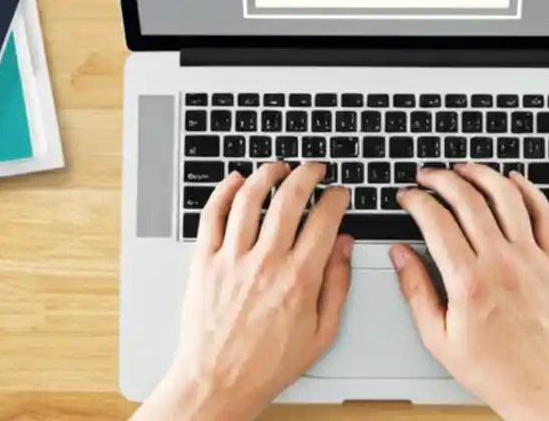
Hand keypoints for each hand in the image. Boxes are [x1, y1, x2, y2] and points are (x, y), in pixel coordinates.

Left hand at [136, 162, 352, 420]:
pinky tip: (235, 181)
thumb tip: (345, 246)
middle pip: (289, 199)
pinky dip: (223, 191)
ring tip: (278, 167)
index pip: (324, 220)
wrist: (218, 382)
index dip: (336, 198)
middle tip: (314, 169)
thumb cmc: (268, 364)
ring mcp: (231, 260)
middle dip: (307, 174)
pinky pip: (212, 215)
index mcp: (299, 280)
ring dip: (267, 174)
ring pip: (250, 198)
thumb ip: (338, 284)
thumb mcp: (322, 333)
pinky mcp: (204, 262)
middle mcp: (265, 264)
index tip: (339, 193)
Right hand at [391, 163, 548, 420]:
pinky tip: (513, 180)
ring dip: (482, 174)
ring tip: (463, 169)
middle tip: (427, 175)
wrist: (539, 383)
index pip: (436, 221)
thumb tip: (399, 253)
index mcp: (468, 282)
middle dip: (442, 179)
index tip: (407, 196)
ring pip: (506, 197)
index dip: (417, 201)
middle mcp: (501, 263)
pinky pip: (544, 214)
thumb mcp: (437, 336)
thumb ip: (415, 289)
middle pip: (468, 200)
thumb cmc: (490, 367)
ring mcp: (530, 259)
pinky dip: (529, 191)